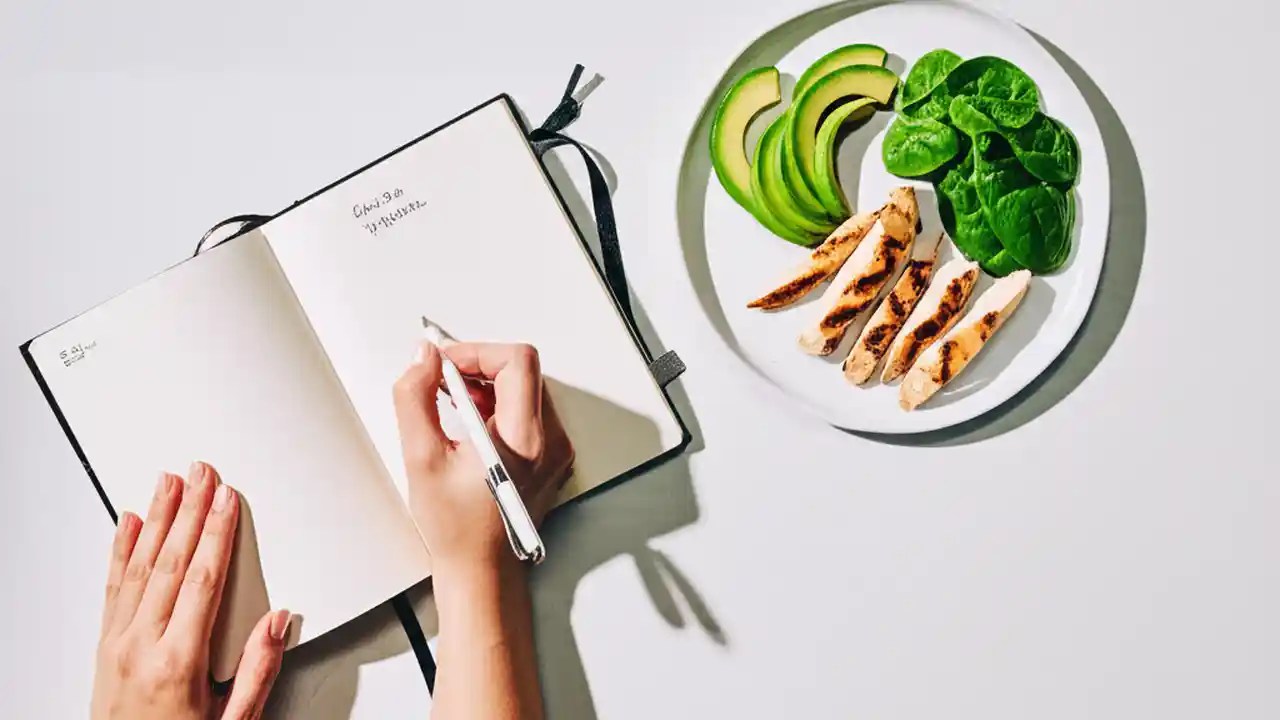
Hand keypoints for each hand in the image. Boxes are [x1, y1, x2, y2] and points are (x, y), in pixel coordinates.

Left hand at [91, 462, 290, 719]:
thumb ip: (258, 670)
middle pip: (170, 563)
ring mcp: (116, 645)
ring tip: (167, 483)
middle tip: (201, 473)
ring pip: (138, 566)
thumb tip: (277, 622)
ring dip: (155, 519)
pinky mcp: (105, 647)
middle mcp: (139, 647)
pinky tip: (126, 523)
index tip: (226, 500)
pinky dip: (119, 550)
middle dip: (188, 511)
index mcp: (175, 662)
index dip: (217, 534)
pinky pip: (112, 587)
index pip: (202, 580)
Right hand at [393, 341, 573, 571]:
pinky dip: (498, 405)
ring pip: (526, 388)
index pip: (517, 362)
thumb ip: (416, 399)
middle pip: (523, 371)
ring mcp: (555, 450)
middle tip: (442, 380)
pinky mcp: (550, 457)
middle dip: (478, 366)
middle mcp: (550, 441)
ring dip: (487, 385)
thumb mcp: (421, 459)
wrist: (482, 572)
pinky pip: (528, 411)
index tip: (445, 364)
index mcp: (525, 440)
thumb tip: (423, 358)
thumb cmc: (457, 530)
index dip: (477, 352)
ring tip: (450, 402)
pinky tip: (469, 422)